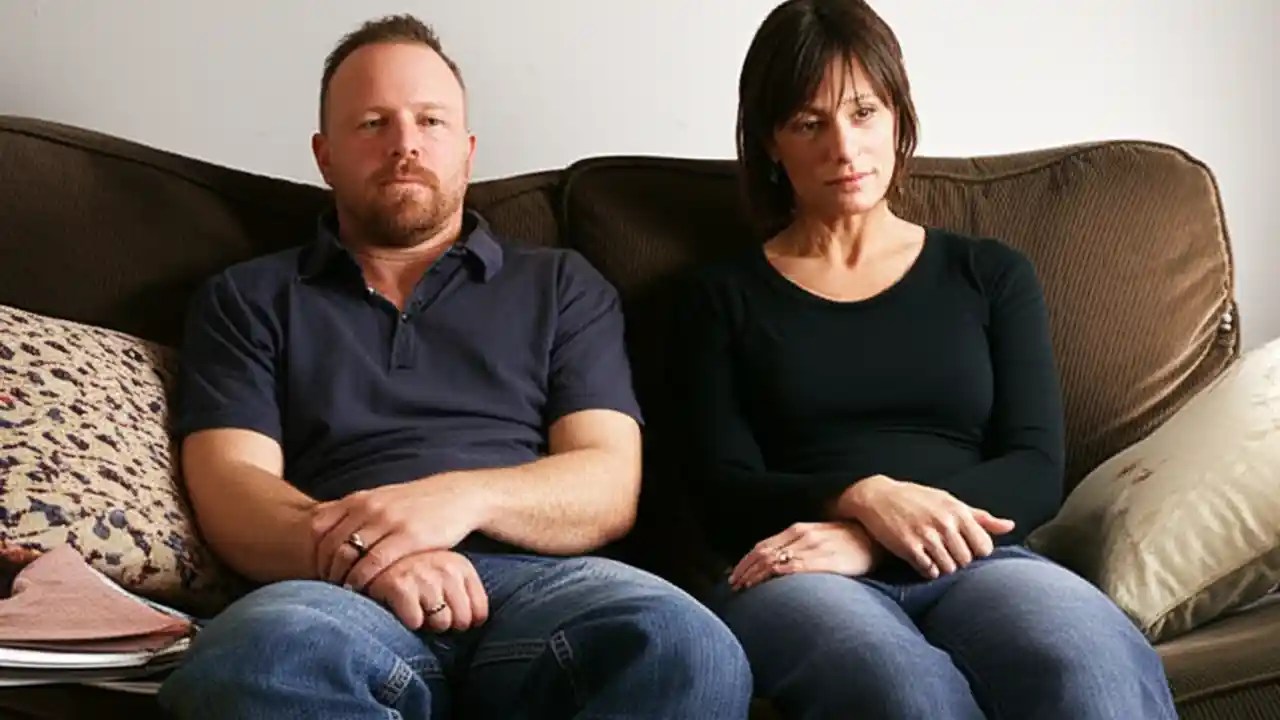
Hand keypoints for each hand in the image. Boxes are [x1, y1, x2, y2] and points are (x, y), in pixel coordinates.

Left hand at [311, 475, 490, 589]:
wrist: (458, 496)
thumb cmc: (416, 504)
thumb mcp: (382, 499)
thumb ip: (354, 512)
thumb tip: (320, 526)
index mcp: (360, 499)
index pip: (319, 527)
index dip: (313, 553)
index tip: (318, 571)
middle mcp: (370, 507)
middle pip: (330, 544)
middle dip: (325, 570)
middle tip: (327, 588)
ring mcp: (389, 521)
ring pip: (349, 555)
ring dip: (341, 578)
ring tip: (342, 593)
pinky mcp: (409, 537)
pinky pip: (375, 563)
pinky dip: (363, 580)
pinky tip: (362, 591)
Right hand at [365, 550, 489, 632]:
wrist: (370, 558)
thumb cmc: (410, 576)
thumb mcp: (444, 577)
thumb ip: (463, 596)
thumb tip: (477, 623)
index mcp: (460, 565)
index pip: (479, 613)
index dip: (462, 623)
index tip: (445, 616)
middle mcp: (446, 567)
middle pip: (462, 621)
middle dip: (444, 624)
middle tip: (425, 611)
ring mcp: (423, 574)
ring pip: (441, 623)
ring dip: (425, 624)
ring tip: (412, 607)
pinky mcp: (399, 585)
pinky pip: (416, 621)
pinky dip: (408, 621)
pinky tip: (399, 607)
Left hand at [728, 522, 878, 590]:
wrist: (877, 537)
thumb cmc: (850, 541)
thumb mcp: (822, 538)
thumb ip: (801, 547)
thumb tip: (781, 564)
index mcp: (799, 529)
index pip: (764, 545)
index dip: (746, 561)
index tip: (735, 574)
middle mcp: (801, 534)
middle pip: (763, 552)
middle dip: (744, 569)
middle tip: (733, 584)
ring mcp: (812, 546)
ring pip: (772, 559)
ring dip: (754, 574)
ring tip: (743, 588)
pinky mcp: (824, 559)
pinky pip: (792, 567)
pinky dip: (773, 576)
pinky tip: (765, 585)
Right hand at [835, 475, 1013, 578]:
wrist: (876, 496)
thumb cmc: (916, 499)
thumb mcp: (948, 501)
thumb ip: (980, 517)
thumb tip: (1010, 526)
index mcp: (957, 511)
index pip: (984, 547)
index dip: (975, 552)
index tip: (964, 548)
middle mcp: (944, 523)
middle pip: (966, 560)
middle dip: (958, 561)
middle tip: (946, 553)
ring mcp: (926, 536)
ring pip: (949, 568)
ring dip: (943, 567)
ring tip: (934, 557)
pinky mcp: (909, 547)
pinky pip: (929, 570)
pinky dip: (928, 570)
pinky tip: (922, 561)